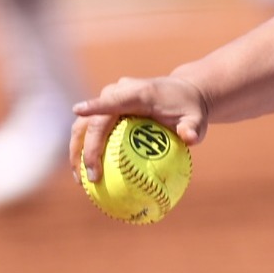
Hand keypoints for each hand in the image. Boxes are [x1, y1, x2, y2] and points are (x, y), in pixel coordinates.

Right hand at [70, 75, 210, 181]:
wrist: (183, 94)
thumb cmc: (188, 109)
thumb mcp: (196, 118)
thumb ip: (192, 128)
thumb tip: (190, 138)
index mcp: (138, 92)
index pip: (113, 98)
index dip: (94, 104)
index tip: (77, 111)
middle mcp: (118, 92)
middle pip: (93, 119)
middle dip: (86, 147)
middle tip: (92, 177)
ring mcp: (109, 100)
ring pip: (84, 124)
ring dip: (77, 150)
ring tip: (81, 180)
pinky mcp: (106, 110)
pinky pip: (90, 130)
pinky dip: (85, 150)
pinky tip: (86, 174)